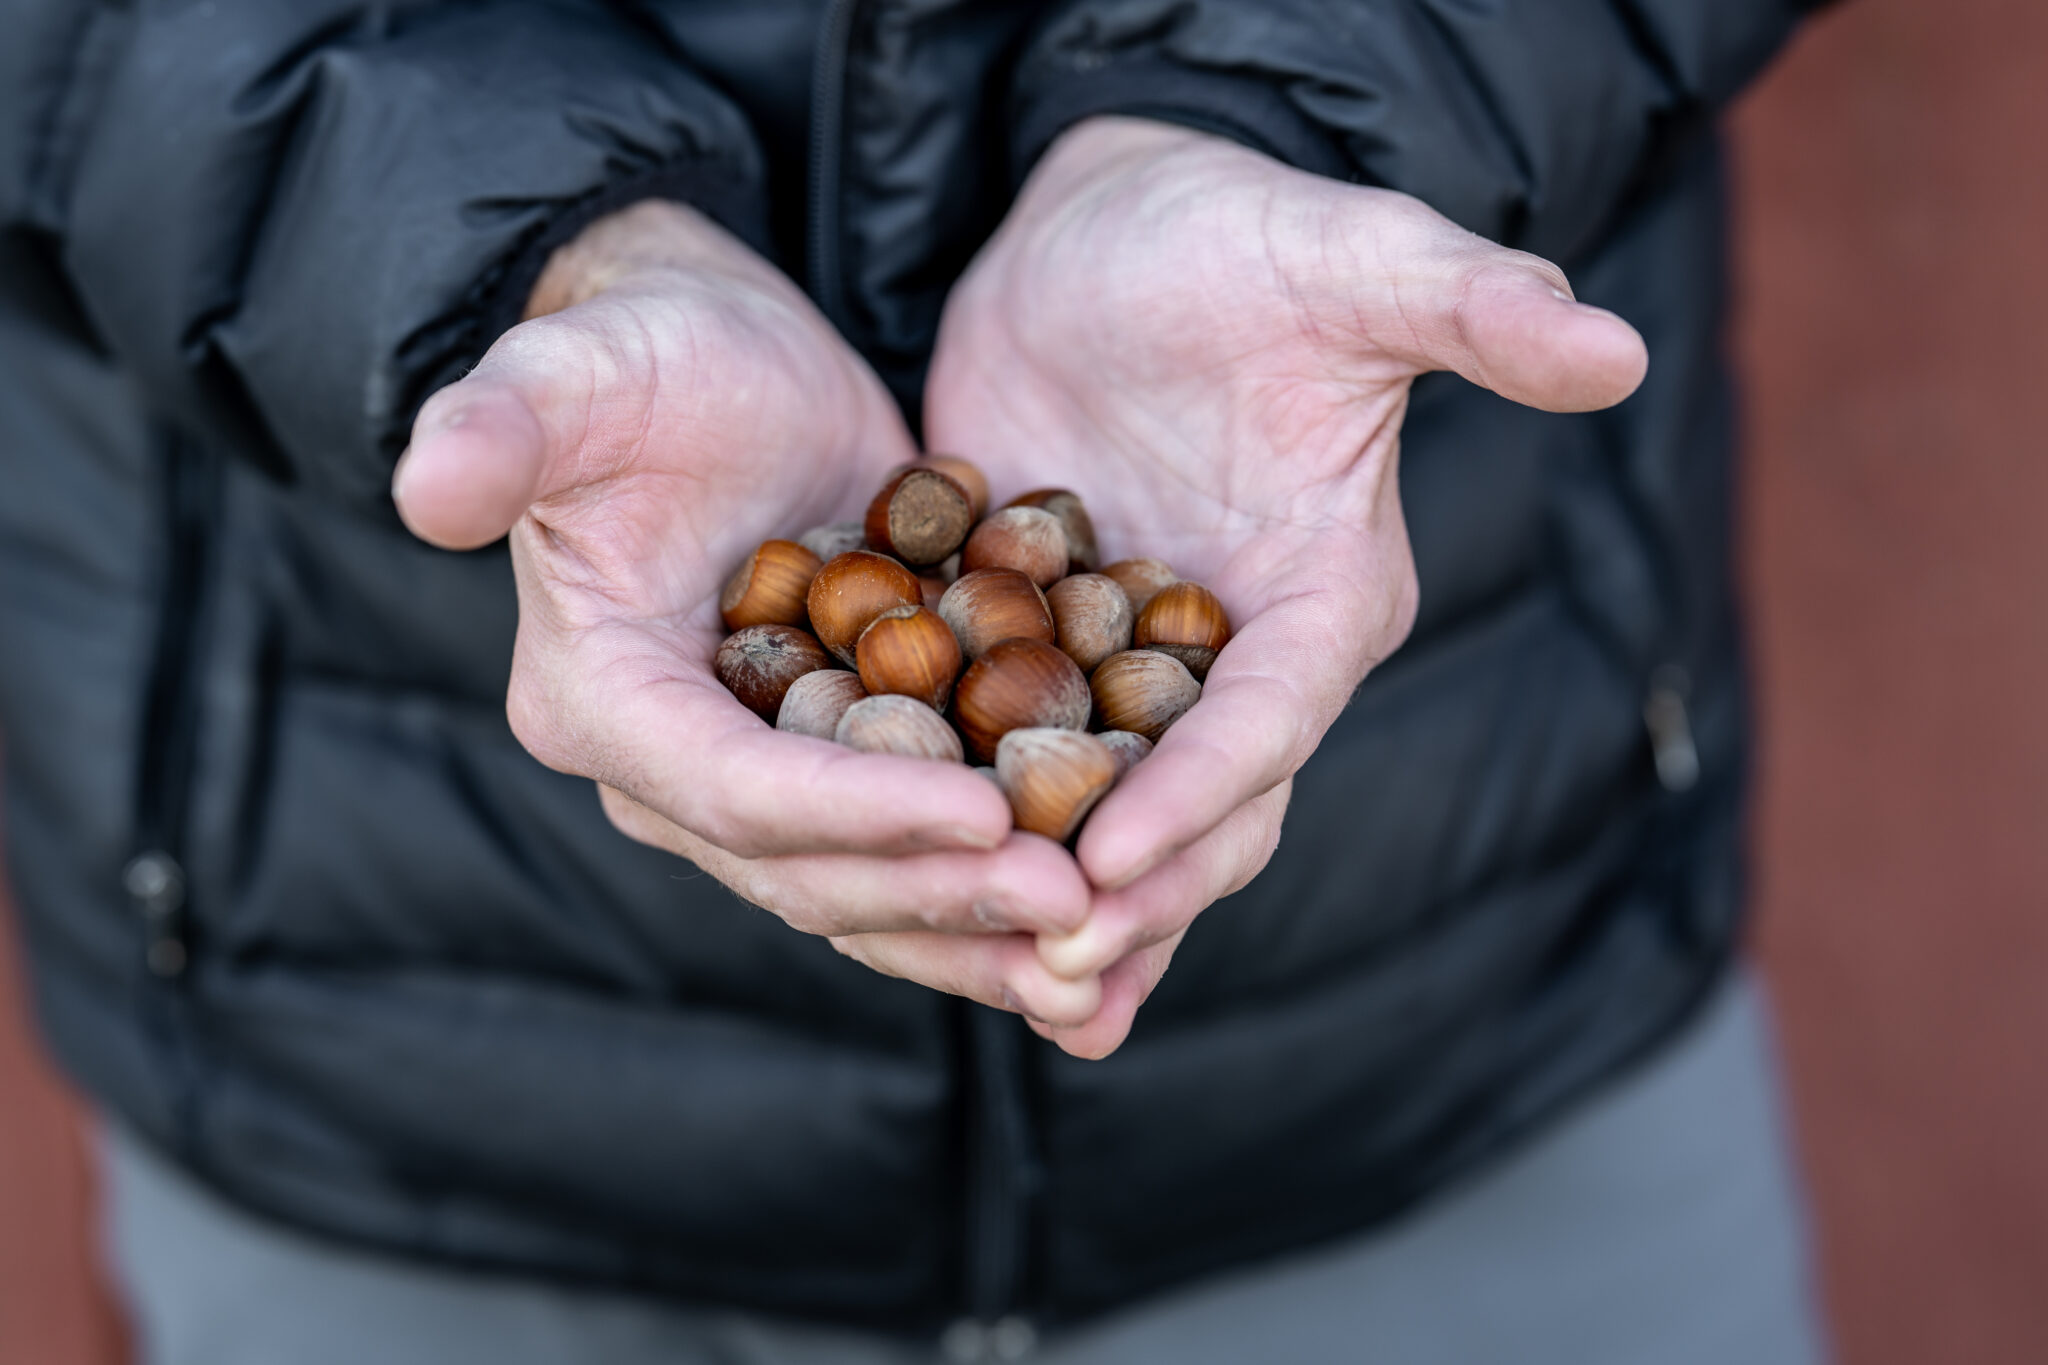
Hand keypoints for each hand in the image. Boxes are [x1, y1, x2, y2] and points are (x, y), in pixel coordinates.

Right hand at [393, 201, 1102, 1028]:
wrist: (717, 366)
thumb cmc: (646, 353)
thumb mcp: (576, 373)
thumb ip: (503, 424)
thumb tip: (426, 484)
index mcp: (602, 701)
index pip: (733, 790)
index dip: (857, 815)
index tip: (986, 814)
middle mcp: (673, 772)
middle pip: (811, 872)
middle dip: (942, 894)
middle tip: (1077, 900)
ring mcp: (760, 781)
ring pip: (873, 893)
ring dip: (984, 929)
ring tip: (1104, 946)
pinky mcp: (843, 766)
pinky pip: (920, 854)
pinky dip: (999, 886)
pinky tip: (1106, 906)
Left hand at [922, 117, 1648, 1055]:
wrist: (1105, 235)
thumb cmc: (1241, 231)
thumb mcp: (1357, 258)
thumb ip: (1475, 309)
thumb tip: (1620, 351)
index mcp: (1326, 596)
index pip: (1271, 715)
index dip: (1202, 793)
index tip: (1114, 858)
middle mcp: (1242, 659)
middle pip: (1206, 806)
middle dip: (1138, 892)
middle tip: (1051, 970)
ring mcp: (1136, 669)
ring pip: (1117, 818)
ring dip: (1074, 912)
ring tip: (1015, 996)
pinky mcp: (1042, 654)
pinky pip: (1016, 764)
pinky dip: (986, 838)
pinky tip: (928, 910)